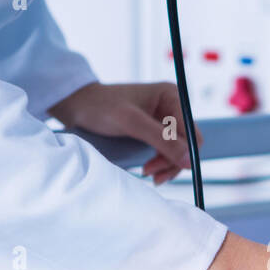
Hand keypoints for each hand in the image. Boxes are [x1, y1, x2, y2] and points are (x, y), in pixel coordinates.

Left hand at [50, 81, 195, 184]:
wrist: (78, 107)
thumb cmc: (100, 107)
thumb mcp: (131, 123)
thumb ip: (162, 140)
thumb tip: (188, 161)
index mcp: (172, 96)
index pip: (191, 132)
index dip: (183, 153)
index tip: (162, 168)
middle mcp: (172, 107)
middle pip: (187, 144)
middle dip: (171, 161)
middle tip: (151, 173)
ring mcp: (164, 120)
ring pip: (178, 151)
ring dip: (166, 165)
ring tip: (147, 173)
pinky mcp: (155, 131)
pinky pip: (167, 152)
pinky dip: (160, 163)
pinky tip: (148, 170)